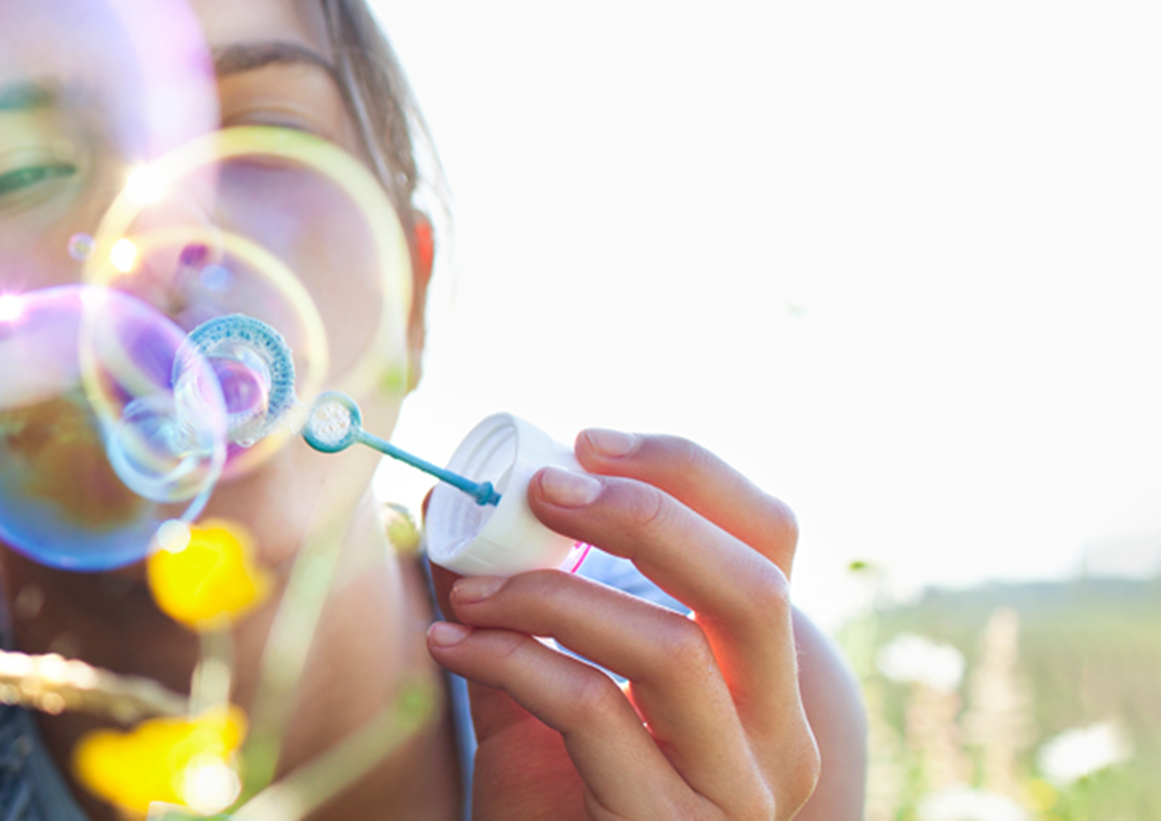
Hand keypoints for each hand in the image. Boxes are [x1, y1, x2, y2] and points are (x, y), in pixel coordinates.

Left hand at [425, 430, 820, 820]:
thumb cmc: (547, 801)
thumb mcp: (542, 691)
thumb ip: (524, 608)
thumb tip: (445, 508)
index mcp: (761, 679)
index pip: (772, 541)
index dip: (689, 472)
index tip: (586, 438)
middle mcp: (776, 735)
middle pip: (752, 586)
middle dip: (642, 516)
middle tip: (541, 488)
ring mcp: (735, 791)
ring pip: (675, 652)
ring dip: (554, 597)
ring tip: (470, 592)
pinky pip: (597, 716)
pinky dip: (513, 663)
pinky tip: (452, 647)